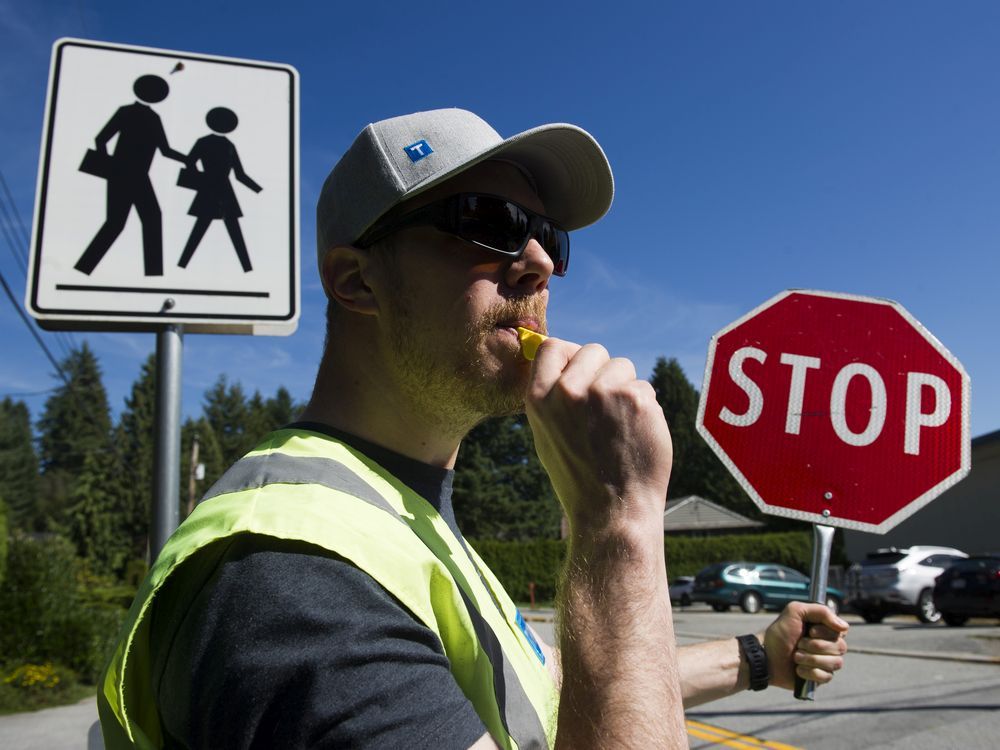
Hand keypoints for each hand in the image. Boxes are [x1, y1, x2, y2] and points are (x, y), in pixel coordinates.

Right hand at [525, 338, 671, 532]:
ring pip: (623, 366)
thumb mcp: (547, 433)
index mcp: (539, 398)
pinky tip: (636, 434)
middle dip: (604, 371)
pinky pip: (644, 387)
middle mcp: (568, 391)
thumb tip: (567, 356)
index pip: (552, 346)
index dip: (571, 355)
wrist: (612, 510)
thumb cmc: (579, 475)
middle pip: (593, 351)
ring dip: (626, 388)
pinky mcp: (635, 399)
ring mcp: (603, 392)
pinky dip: (645, 407)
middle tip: (606, 408)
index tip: (583, 372)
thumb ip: (553, 394)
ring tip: (619, 426)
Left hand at [762, 602, 848, 688]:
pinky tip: (798, 669)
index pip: (841, 631)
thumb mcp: (795, 611)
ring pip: (835, 663)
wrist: (766, 656)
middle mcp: (828, 645)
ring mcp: (825, 662)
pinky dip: (810, 672)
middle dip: (815, 646)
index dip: (826, 633)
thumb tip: (844, 627)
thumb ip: (820, 611)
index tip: (811, 631)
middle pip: (840, 648)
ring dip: (811, 659)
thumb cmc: (779, 633)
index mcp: (824, 629)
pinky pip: (826, 677)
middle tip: (799, 644)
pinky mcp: (820, 677)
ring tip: (796, 657)